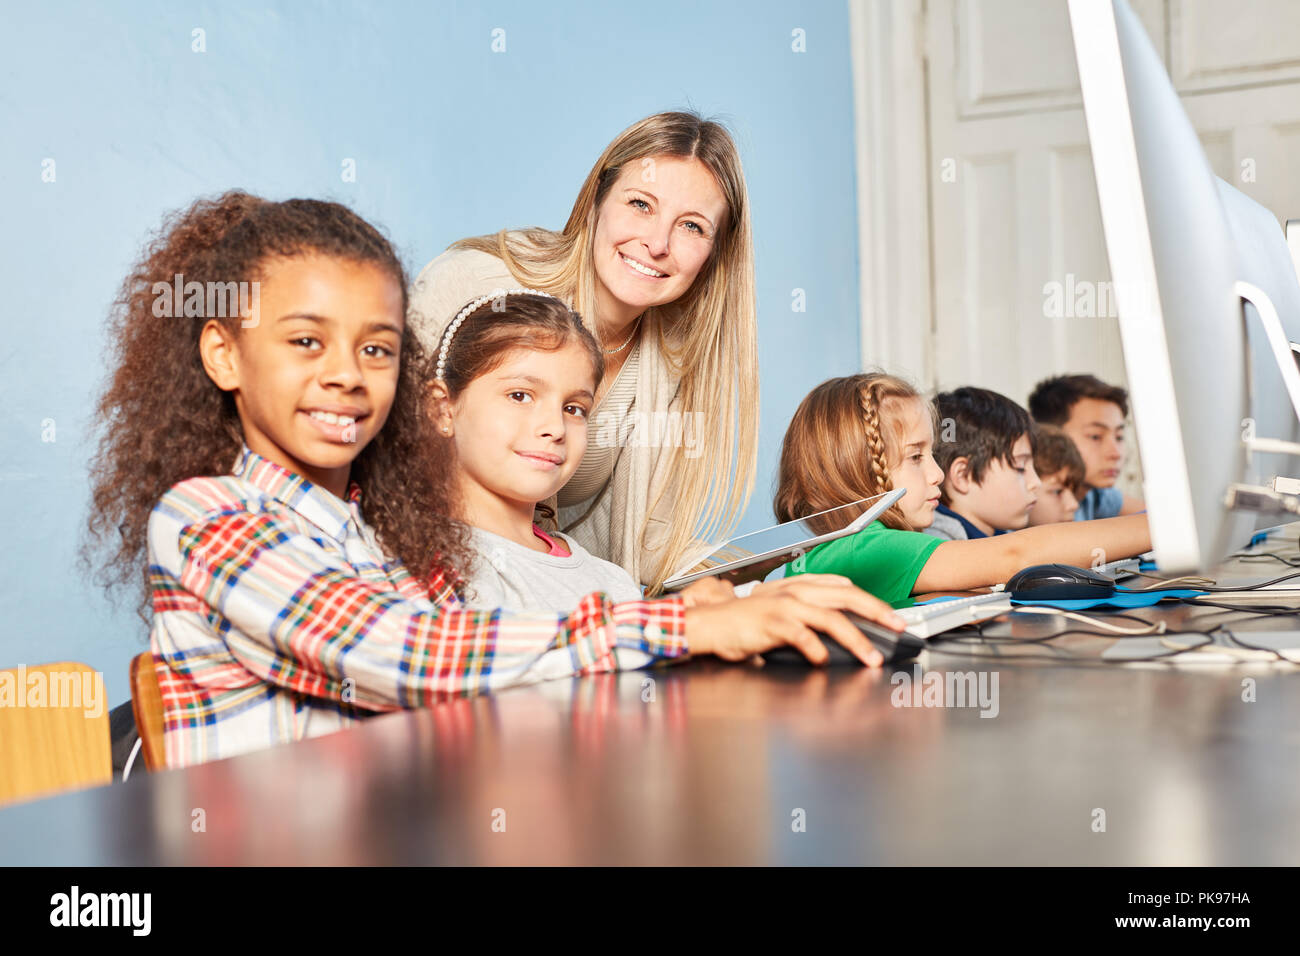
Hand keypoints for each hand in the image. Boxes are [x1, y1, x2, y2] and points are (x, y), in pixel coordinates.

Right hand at [684, 578, 904, 666]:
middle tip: (899, 626)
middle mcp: (795, 591)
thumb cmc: (742, 621)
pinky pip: (803, 635)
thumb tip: (834, 628)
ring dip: (857, 639)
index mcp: (799, 586)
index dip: (871, 601)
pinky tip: (824, 661)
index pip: (843, 587)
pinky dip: (817, 649)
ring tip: (871, 657)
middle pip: (847, 596)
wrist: (709, 623)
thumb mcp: (777, 609)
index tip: (891, 616)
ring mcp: (784, 606)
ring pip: (832, 618)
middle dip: (878, 611)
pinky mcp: (772, 623)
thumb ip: (805, 613)